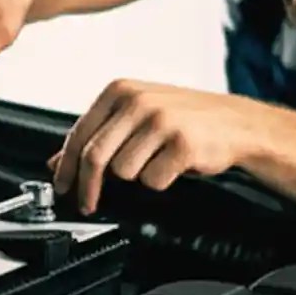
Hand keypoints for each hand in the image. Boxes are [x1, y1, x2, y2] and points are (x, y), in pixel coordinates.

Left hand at [48, 79, 262, 214]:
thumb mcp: (136, 115)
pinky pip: (153, 180)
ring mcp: (161, 121)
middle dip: (88, 188)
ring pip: (124, 171)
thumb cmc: (185, 118)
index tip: (62, 187)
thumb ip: (98, 134)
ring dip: (138, 176)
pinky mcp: (182, 144)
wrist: (237, 124)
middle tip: (87, 205)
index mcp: (120, 90)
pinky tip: (174, 165)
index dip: (66, 168)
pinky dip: (161, 181)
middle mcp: (138, 101)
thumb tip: (58, 161)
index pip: (80, 134)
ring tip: (157, 161)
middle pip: (95, 156)